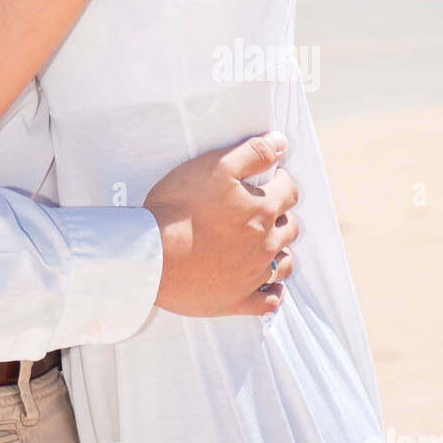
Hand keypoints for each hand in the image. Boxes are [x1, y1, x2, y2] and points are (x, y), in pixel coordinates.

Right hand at [144, 131, 298, 316]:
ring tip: (264, 243)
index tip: (268, 179)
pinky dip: (272, 291)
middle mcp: (265, 244)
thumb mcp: (214, 166)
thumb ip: (252, 152)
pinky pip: (268, 300)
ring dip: (279, 251)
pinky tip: (267, 284)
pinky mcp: (237, 300)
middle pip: (289, 227)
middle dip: (280, 214)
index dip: (280, 181)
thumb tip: (281, 142)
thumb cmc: (179, 207)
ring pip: (283, 264)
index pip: (289, 191)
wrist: (152, 255)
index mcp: (262, 210)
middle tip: (260, 208)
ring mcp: (252, 275)